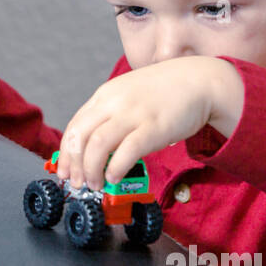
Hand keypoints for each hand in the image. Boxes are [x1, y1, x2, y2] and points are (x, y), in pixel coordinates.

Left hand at [56, 56, 242, 189]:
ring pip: (98, 145)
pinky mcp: (154, 127)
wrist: (200, 81)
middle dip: (74, 165)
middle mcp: (114, 103)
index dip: (66, 153)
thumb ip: (110, 116)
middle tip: (78, 183)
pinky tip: (114, 178)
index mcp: (105, 95)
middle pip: (80, 137)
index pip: (75, 127)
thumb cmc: (164, 93)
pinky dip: (116, 168)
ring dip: (91, 170)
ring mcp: (134, 114)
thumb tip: (92, 148)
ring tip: (96, 184)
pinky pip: (127, 151)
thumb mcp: (128, 96)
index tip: (66, 171)